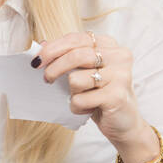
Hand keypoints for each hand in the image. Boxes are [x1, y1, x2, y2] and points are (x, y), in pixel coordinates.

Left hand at [32, 30, 151, 150]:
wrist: (124, 122)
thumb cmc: (101, 95)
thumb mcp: (84, 72)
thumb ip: (67, 56)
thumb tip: (41, 45)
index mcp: (110, 45)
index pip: (76, 39)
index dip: (53, 48)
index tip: (38, 60)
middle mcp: (119, 56)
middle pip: (76, 55)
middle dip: (54, 68)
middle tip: (47, 79)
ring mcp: (120, 76)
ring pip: (75, 79)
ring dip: (72, 93)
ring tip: (82, 98)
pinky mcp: (116, 96)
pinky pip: (80, 99)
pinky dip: (77, 107)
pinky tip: (88, 108)